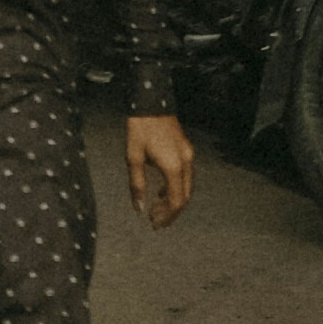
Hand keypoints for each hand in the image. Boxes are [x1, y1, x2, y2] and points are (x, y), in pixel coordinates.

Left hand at [123, 112, 194, 227]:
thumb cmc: (140, 128)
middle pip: (184, 197)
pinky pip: (185, 176)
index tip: (154, 223)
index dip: (167, 216)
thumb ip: (137, 185)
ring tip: (157, 208)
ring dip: (173, 200)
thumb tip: (138, 208)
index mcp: (174, 167)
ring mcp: (189, 155)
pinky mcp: (186, 149)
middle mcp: (186, 162)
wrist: (150, 101)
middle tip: (155, 221)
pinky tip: (161, 190)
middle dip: (171, 212)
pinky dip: (175, 187)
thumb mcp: (133, 157)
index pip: (176, 201)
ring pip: (186, 187)